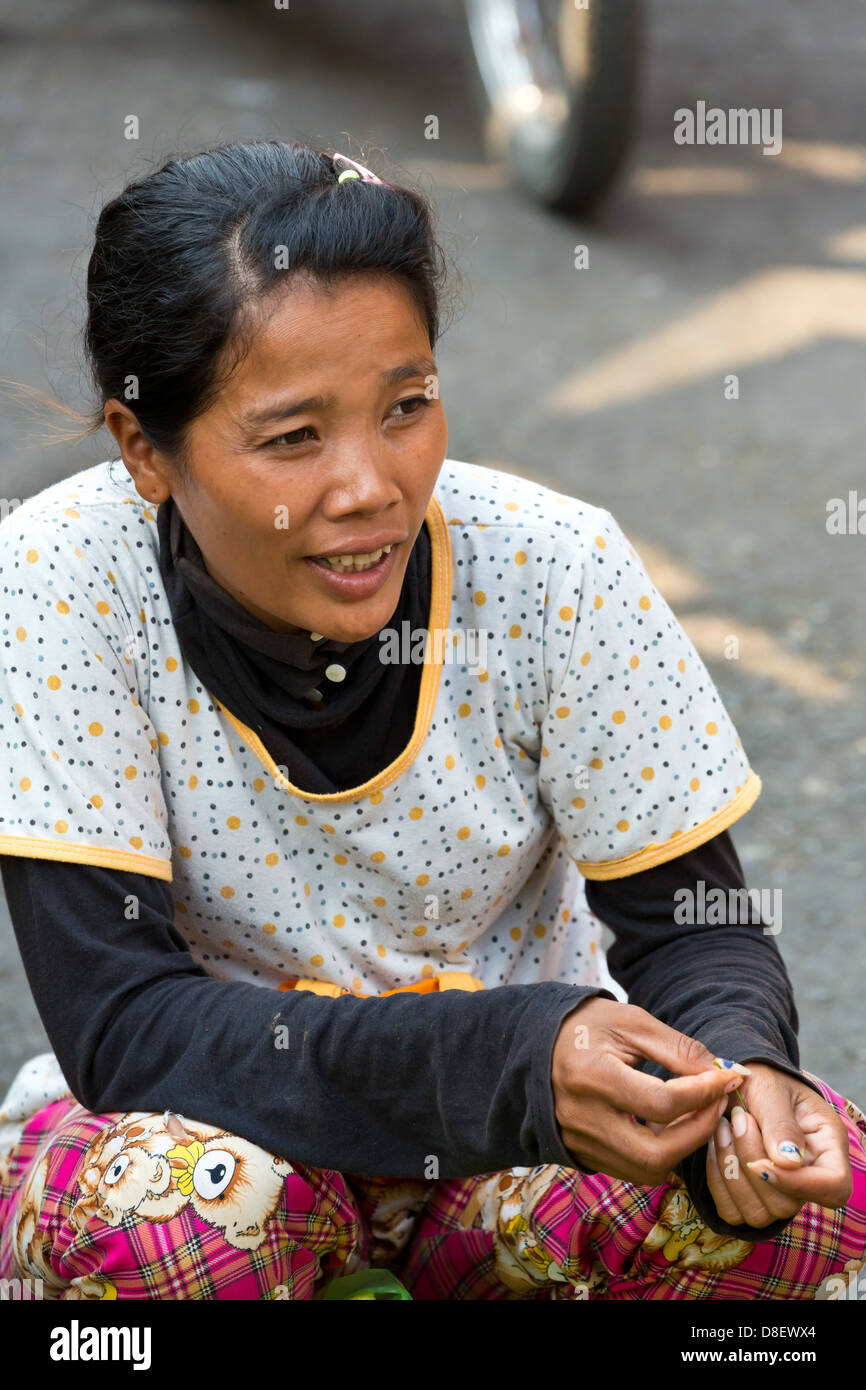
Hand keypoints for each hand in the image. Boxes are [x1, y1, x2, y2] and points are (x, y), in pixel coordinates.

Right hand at [551, 999, 742, 1184]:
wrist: (533, 1043)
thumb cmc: (585, 1026)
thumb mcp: (631, 1022)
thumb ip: (677, 1049)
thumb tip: (722, 1073)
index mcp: (592, 1077)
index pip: (662, 1103)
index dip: (704, 1093)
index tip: (728, 1077)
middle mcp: (583, 1118)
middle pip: (655, 1154)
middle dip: (699, 1132)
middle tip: (717, 1103)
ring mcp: (579, 1142)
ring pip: (646, 1170)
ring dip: (682, 1146)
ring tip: (694, 1112)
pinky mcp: (581, 1153)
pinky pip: (630, 1169)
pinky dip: (659, 1152)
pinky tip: (667, 1125)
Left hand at [705, 1062, 853, 1228]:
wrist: (740, 1081)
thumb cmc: (762, 1079)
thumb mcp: (771, 1090)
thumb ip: (781, 1125)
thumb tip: (788, 1164)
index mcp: (827, 1146)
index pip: (834, 1187)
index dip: (797, 1184)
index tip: (761, 1161)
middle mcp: (808, 1176)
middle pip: (786, 1206)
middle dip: (751, 1165)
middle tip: (735, 1119)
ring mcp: (780, 1190)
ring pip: (757, 1213)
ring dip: (730, 1172)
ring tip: (722, 1127)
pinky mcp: (751, 1197)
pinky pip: (732, 1211)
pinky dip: (716, 1182)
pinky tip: (714, 1147)